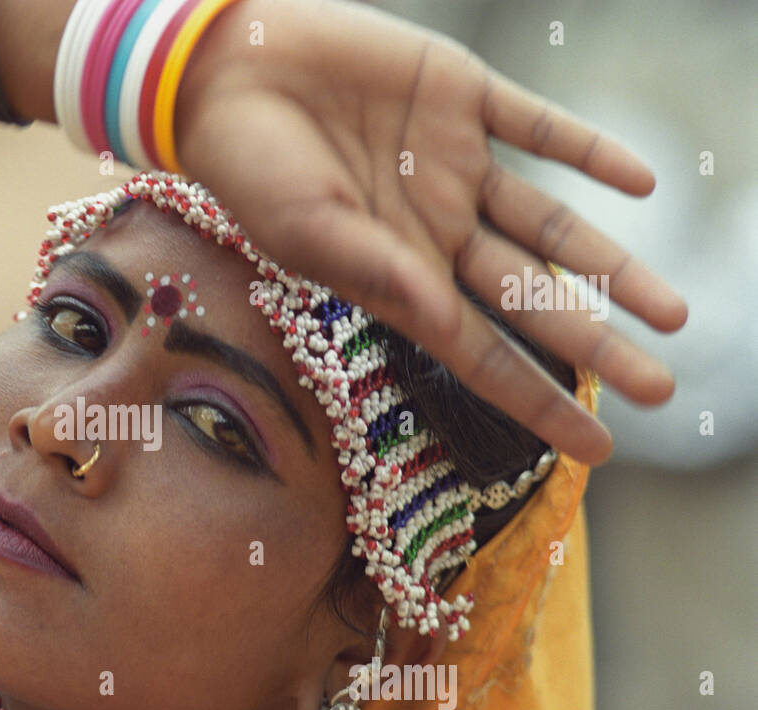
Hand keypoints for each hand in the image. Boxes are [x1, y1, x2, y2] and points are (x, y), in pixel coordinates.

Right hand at [173, 0, 687, 465]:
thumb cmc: (248, 166)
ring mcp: (454, 166)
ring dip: (613, 265)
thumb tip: (442, 322)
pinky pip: (539, 126)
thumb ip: (377, 273)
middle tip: (662, 391)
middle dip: (597, 346)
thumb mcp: (305, 233)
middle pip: (532, 300)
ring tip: (671, 311)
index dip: (537, 401)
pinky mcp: (460, 95)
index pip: (480, 352)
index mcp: (395, 275)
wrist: (227, 71)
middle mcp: (435, 230)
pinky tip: (640, 183)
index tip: (595, 448)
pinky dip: (590, 151)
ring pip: (551, 226)